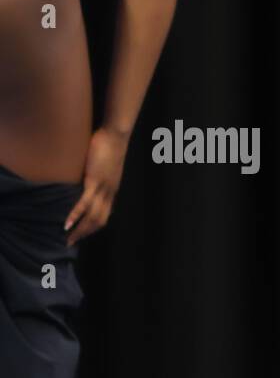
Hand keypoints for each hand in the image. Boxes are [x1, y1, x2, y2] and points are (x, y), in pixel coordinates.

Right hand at [65, 128, 128, 245]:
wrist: (116, 135)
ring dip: (79, 229)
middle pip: (99, 221)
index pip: (104, 215)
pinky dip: (75, 215)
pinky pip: (84, 203)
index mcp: (112, 190)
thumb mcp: (103, 165)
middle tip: (71, 242)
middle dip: (85, 233)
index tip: (81, 234)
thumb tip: (88, 175)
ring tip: (68, 238)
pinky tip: (67, 223)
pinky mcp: (95, 181)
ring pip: (92, 216)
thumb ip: (97, 173)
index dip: (92, 227)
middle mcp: (110, 193)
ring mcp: (103, 188)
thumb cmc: (108, 146)